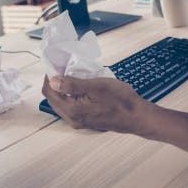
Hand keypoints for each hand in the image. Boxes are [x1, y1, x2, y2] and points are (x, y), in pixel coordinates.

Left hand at [41, 75, 155, 133]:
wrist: (137, 116)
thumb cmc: (120, 100)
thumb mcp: (95, 86)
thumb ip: (72, 85)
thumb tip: (53, 81)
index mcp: (72, 111)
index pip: (49, 93)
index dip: (49, 77)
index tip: (56, 65)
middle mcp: (73, 119)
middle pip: (54, 99)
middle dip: (55, 83)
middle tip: (64, 68)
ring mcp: (80, 121)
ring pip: (62, 103)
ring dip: (63, 89)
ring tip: (73, 75)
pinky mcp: (86, 120)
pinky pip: (72, 107)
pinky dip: (71, 96)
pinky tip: (81, 87)